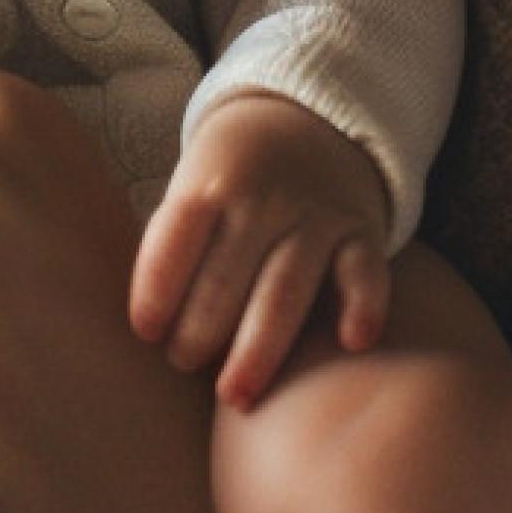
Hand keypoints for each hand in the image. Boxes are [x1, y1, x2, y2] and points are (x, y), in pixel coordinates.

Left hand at [129, 97, 391, 408]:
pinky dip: (364, 304)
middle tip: (184, 365)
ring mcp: (316, 214)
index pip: (176, 239)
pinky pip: (365, 270)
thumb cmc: (232, 176)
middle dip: (200, 332)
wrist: (310, 117)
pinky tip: (352, 343)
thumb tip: (146, 329)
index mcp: (211, 182)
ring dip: (259, 347)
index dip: (157, 289)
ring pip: (287, 287)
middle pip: (226, 277)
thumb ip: (174, 243)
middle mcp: (264, 197)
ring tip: (234, 395)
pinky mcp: (361, 231)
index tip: (146, 333)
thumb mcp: (195, 184)